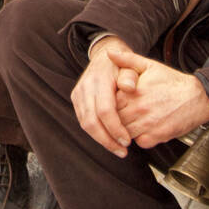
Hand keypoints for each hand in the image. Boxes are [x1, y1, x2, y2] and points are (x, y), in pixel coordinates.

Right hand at [71, 35, 133, 157]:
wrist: (104, 57)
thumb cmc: (123, 65)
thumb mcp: (131, 66)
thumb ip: (131, 76)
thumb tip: (129, 88)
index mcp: (99, 79)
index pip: (105, 110)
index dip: (115, 128)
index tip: (128, 141)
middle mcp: (85, 87)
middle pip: (91, 121)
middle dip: (107, 140)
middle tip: (123, 151)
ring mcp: (78, 93)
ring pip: (85, 124)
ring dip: (101, 140)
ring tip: (118, 149)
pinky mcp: (76, 99)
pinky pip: (83, 121)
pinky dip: (96, 133)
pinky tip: (109, 139)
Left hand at [109, 47, 208, 149]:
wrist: (198, 97)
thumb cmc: (173, 82)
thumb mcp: (150, 66)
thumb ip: (127, 60)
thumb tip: (110, 53)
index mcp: (133, 92)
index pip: (109, 103)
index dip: (111, 103)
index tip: (117, 100)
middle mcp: (138, 109)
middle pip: (115, 119)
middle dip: (117, 117)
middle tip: (125, 112)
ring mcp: (147, 124)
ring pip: (125, 132)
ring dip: (127, 129)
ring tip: (134, 120)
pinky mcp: (157, 136)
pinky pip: (140, 142)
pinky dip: (140, 138)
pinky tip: (145, 128)